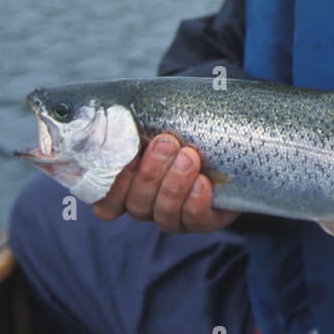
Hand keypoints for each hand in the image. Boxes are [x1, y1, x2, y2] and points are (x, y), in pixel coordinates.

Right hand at [92, 133, 240, 232]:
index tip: (128, 157)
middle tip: (166, 143)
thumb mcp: (156, 124)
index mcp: (127, 188)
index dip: (112, 186)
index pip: (106, 202)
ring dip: (174, 184)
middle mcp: (147, 207)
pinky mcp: (203, 220)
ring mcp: (174, 217)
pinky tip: (203, 181)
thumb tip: (118, 112)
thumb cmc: (181, 130)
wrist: (227, 147)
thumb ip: (136, 123)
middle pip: (137, 204)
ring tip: (189, 156)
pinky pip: (195, 220)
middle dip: (150, 173)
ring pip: (164, 213)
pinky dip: (197, 201)